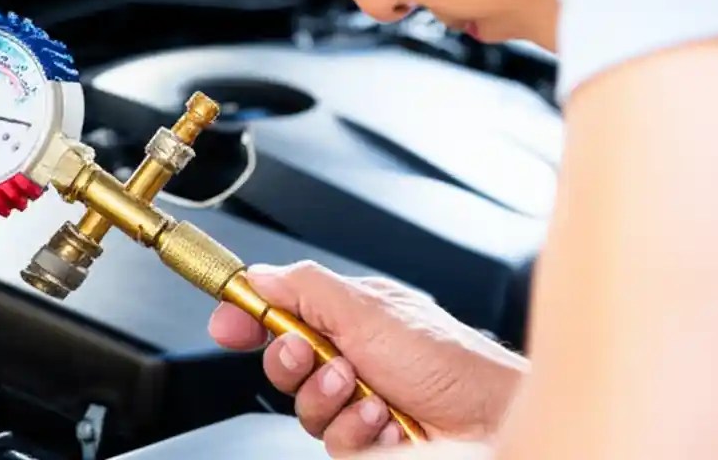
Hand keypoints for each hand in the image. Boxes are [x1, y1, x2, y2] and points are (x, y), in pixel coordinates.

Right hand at [209, 261, 527, 456]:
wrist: (490, 419)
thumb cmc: (451, 361)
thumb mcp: (369, 310)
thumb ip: (307, 289)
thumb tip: (260, 275)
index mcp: (350, 316)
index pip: (281, 309)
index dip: (248, 315)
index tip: (227, 321)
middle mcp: (351, 356)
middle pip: (283, 362)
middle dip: (293, 362)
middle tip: (317, 356)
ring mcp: (358, 401)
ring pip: (303, 407)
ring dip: (332, 400)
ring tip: (369, 393)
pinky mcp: (366, 440)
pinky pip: (331, 441)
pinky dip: (355, 430)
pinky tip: (385, 421)